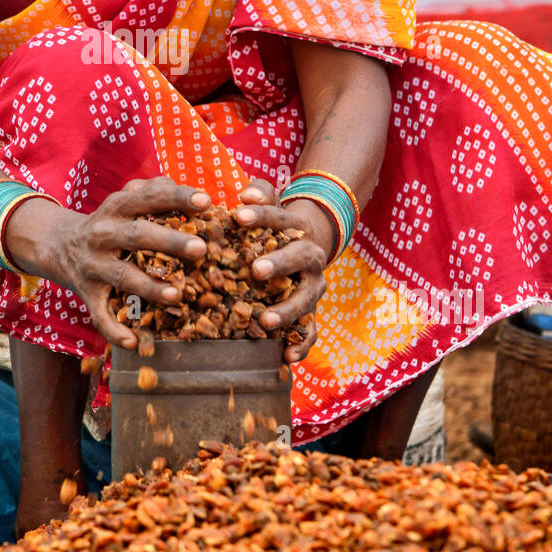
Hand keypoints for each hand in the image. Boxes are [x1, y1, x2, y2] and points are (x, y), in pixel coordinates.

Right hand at [43, 176, 212, 349]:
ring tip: (177, 295)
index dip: (177, 198)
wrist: (59, 245)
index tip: (206, 202)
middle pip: (137, 236)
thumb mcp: (125, 200)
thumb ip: (155, 191)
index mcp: (117, 206)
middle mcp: (103, 233)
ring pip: (122, 276)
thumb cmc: (110, 222)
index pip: (148, 197)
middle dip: (169, 242)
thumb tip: (194, 194)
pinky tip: (132, 342)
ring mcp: (93, 264)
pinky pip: (99, 315)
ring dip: (149, 287)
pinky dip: (113, 330)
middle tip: (201, 249)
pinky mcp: (87, 293)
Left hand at [233, 178, 326, 363]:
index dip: (261, 215)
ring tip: (264, 319)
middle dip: (279, 263)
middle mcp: (310, 257)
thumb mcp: (270, 204)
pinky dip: (302, 345)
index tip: (239, 215)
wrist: (308, 245)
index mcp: (297, 229)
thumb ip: (260, 194)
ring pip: (305, 300)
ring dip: (286, 310)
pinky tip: (287, 357)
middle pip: (298, 258)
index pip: (279, 218)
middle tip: (255, 270)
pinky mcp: (312, 312)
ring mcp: (313, 286)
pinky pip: (311, 331)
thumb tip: (246, 194)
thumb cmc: (275, 226)